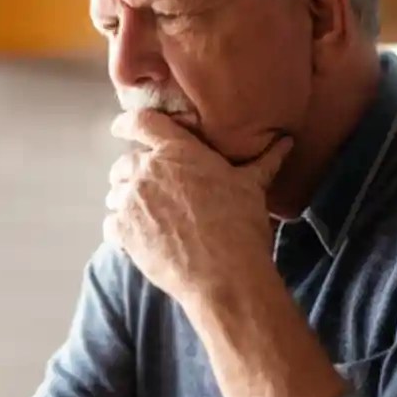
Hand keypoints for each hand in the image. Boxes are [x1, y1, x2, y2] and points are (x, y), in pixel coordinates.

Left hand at [104, 110, 292, 303]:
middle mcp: (148, 171)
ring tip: (143, 217)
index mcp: (177, 151)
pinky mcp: (123, 231)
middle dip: (130, 173)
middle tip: (145, 188)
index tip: (120, 127)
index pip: (142, 122)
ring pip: (115, 194)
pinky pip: (110, 225)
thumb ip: (262, 162)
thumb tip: (285, 142)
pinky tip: (136, 240)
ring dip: (125, 202)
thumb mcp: (252, 187)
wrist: (224, 274)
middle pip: (124, 162)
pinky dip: (120, 231)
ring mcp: (132, 201)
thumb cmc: (240, 225)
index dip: (127, 123)